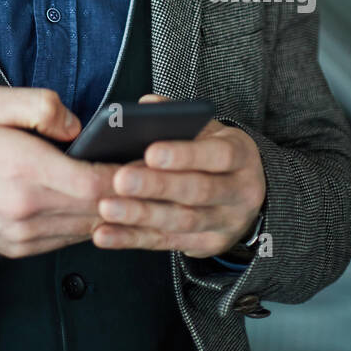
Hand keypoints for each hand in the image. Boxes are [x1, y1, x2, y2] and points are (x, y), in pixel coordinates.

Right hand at [0, 86, 126, 257]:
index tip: (138, 157)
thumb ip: (39, 104)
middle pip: (101, 209)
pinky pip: (68, 239)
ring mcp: (25, 234)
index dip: (126, 173)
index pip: (97, 182)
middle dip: (126, 192)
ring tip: (123, 187)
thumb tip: (76, 124)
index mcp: (26, 170)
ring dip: (108, 210)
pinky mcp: (20, 248)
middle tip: (143, 171)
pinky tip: (89, 203)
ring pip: (88, 228)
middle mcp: (29, 209)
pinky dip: (85, 223)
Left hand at [93, 94, 265, 257]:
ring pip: (181, 221)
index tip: (150, 152)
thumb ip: (177, 117)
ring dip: (140, 215)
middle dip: (156, 186)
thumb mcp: (206, 130)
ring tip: (107, 207)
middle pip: (197, 190)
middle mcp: (240, 192)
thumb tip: (146, 105)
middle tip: (120, 179)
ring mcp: (226, 223)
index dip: (184, 155)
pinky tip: (105, 233)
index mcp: (241, 156)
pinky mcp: (208, 245)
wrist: (244, 194)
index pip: (218, 155)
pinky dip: (131, 238)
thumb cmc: (213, 152)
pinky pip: (166, 242)